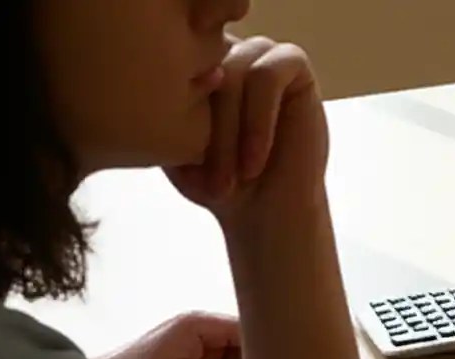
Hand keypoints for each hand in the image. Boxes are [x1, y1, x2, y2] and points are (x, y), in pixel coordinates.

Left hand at [166, 35, 328, 228]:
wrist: (267, 212)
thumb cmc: (216, 183)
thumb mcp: (172, 148)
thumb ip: (161, 109)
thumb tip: (179, 81)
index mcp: (189, 64)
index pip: (165, 66)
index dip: (169, 116)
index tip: (182, 171)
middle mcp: (222, 48)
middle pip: (198, 71)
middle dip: (204, 132)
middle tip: (211, 184)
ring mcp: (258, 51)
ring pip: (231, 74)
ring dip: (228, 132)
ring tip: (231, 178)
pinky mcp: (293, 62)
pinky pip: (267, 76)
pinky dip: (257, 123)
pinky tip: (254, 162)